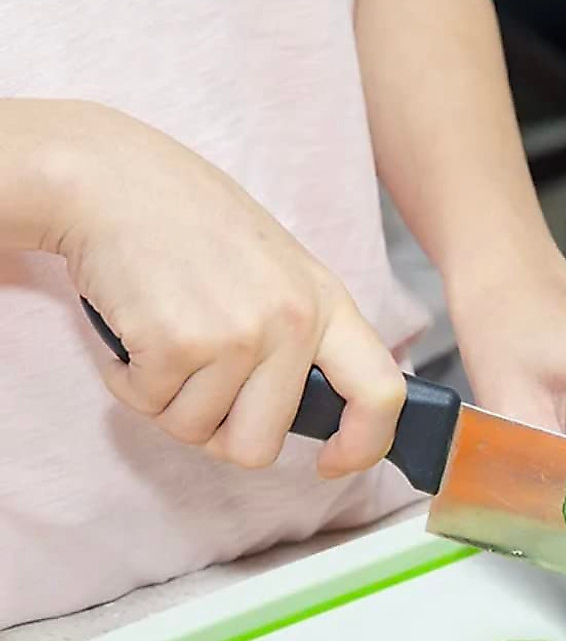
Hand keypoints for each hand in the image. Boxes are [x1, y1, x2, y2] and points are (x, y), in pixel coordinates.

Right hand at [48, 103, 405, 476]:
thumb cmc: (192, 225)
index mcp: (326, 303)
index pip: (381, 392)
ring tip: (162, 338)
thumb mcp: (278, 271)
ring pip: (196, 431)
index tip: (332, 463)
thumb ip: (303, 337)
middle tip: (195, 386)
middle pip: (260, 445)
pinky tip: (132, 330)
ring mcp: (237, 335)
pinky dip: (128, 381)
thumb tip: (318, 415)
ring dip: (166, 400)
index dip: (364, 445)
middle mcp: (291, 323)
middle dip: (218, 432)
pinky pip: (148, 405)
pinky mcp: (175, 343)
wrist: (109, 176)